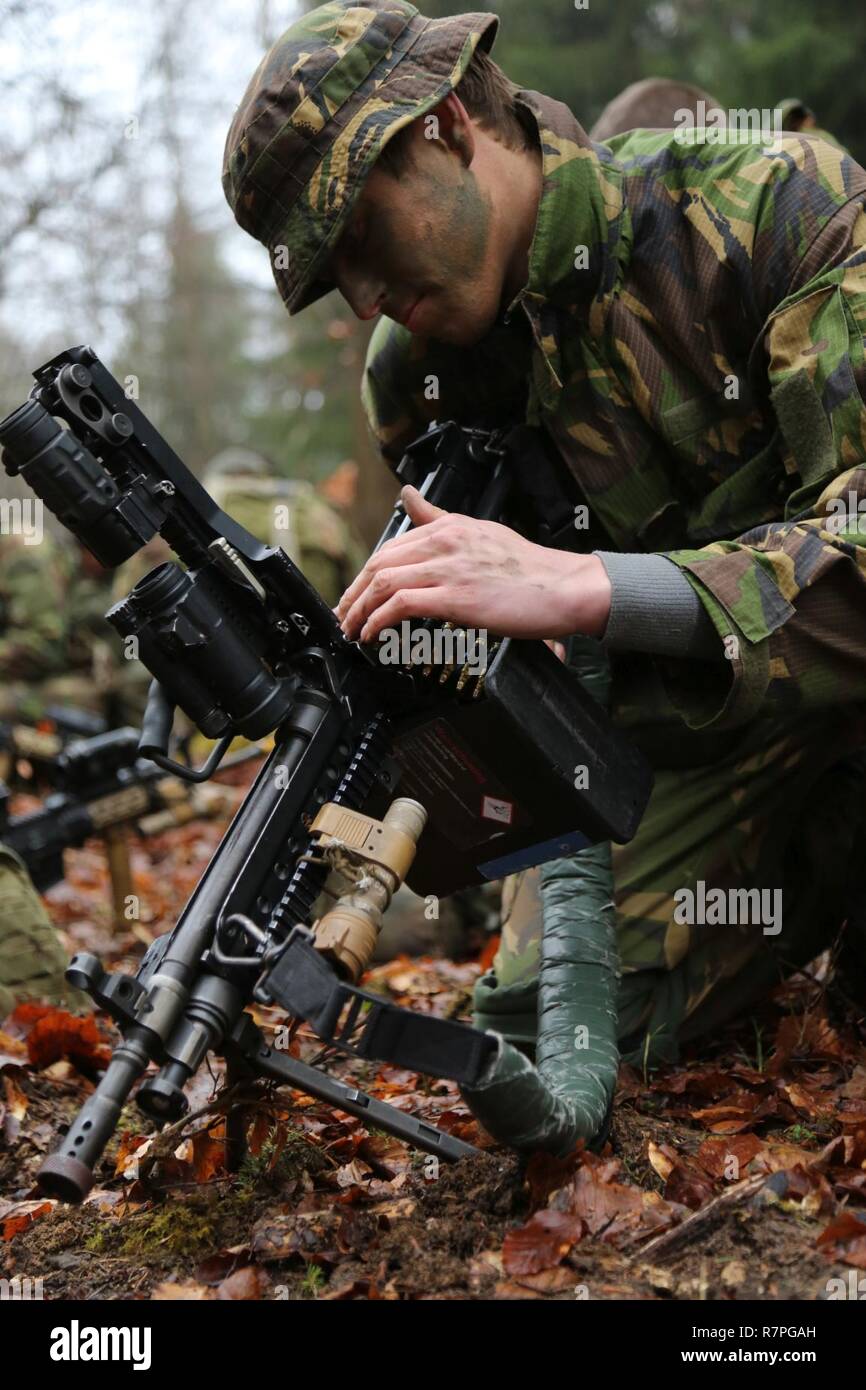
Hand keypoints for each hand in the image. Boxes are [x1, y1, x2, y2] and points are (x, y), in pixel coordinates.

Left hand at [336, 485, 611, 642]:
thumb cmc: (529, 569)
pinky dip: (379, 620)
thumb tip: (409, 496)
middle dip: (354, 593)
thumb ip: (440, 518)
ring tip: (353, 630)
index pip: (391, 547)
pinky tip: (373, 634)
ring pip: (384, 582)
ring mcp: (450, 568)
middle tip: (345, 617)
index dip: (365, 575)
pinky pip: (401, 604)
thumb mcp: (480, 531)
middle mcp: (445, 542)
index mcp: (450, 527)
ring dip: (360, 610)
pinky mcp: (456, 596)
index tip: (356, 596)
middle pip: (379, 563)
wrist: (564, 588)